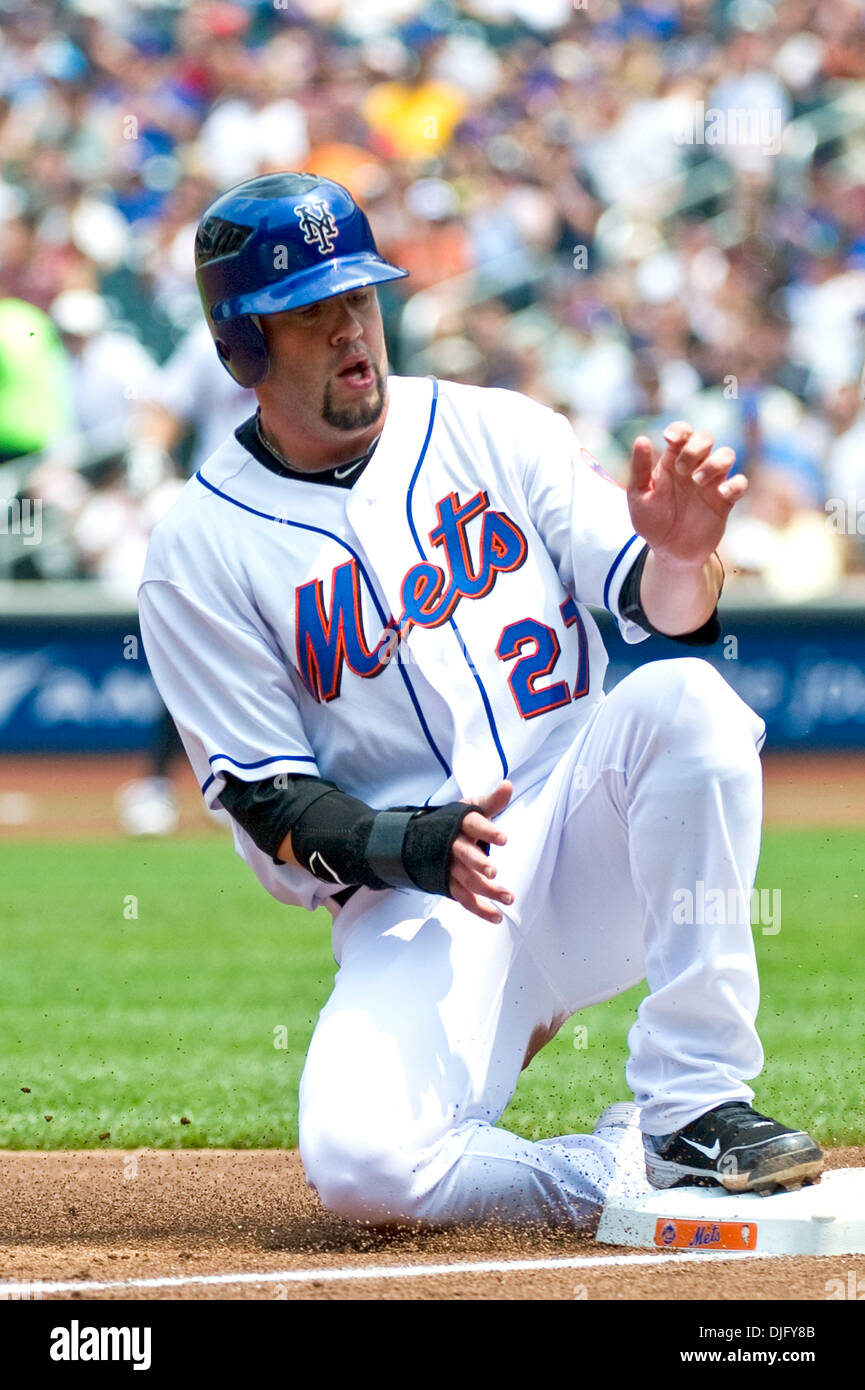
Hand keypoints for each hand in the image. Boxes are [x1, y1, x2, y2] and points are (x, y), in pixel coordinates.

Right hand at [449, 780, 512, 922]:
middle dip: (478, 863)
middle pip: (465, 855)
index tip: (504, 839)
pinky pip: (463, 898)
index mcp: (460, 824)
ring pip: (466, 880)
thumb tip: (508, 784)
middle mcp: (452, 846)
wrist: (420, 840)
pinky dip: (479, 909)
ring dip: (486, 890)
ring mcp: (449, 867)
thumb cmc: (455, 822)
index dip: (488, 831)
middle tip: (493, 871)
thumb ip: (492, 801)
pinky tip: (496, 917)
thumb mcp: (471, 808)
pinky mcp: (448, 884)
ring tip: (508, 897)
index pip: (474, 825)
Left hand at [627, 422, 747, 568]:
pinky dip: (735, 484)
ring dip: (714, 462)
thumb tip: (642, 439)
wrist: (670, 552)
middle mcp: (694, 468)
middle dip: (695, 446)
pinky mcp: (725, 501)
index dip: (679, 430)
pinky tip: (721, 494)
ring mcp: (711, 483)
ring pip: (726, 454)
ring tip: (697, 481)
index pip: (682, 433)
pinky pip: (740, 483)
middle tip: (681, 469)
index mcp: (672, 463)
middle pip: (706, 437)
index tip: (670, 439)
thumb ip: (640, 469)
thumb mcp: (639, 496)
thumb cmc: (652, 522)